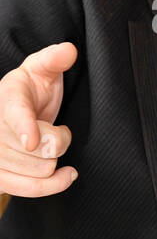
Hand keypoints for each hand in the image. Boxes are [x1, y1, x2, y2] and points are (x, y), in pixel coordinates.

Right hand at [0, 42, 77, 196]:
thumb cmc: (31, 90)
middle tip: (57, 130)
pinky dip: (51, 185)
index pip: (13, 113)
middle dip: (59, 141)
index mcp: (6, 98)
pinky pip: (26, 188)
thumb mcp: (42, 70)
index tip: (32, 141)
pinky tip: (66, 175)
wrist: (16, 112)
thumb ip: (54, 60)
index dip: (24, 127)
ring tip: (51, 145)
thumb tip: (68, 50)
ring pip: (38, 169)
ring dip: (55, 160)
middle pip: (37, 149)